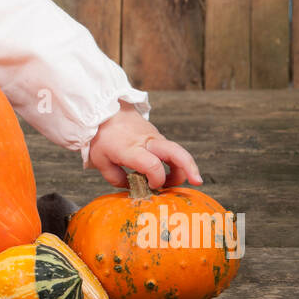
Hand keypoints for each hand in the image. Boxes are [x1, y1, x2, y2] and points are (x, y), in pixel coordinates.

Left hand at [86, 100, 202, 189]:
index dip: (157, 180)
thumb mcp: (100, 161)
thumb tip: (133, 188)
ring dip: (182, 168)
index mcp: (130, 149)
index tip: (152, 186)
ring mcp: (154, 137)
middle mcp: (146, 141)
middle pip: (175, 152)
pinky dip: (174, 163)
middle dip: (189, 167)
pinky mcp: (157, 136)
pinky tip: (168, 174)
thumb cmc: (101, 136)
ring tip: (174, 183)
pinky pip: (170, 150)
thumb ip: (116, 178)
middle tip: (197, 181)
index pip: (152, 165)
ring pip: (177, 151)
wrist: (103, 110)